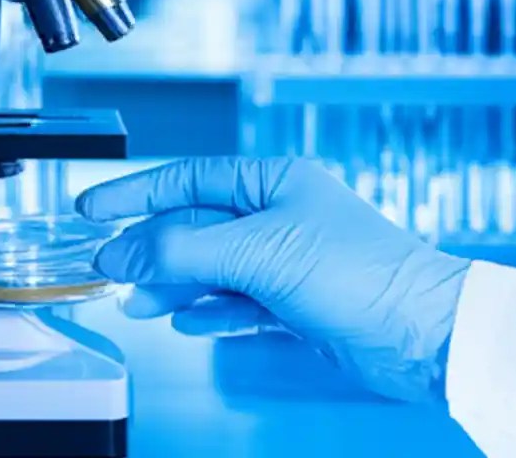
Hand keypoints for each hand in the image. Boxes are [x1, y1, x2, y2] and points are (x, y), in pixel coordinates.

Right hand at [77, 157, 470, 402]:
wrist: (424, 336)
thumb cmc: (361, 275)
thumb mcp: (256, 252)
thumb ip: (179, 251)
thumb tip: (119, 251)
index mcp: (272, 181)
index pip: (185, 179)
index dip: (134, 193)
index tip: (92, 208)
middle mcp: (277, 216)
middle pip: (192, 227)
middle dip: (150, 250)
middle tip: (109, 268)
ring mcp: (286, 260)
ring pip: (210, 269)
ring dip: (173, 287)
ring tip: (139, 304)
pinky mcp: (295, 303)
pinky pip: (236, 303)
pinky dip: (209, 312)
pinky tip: (188, 322)